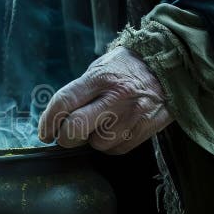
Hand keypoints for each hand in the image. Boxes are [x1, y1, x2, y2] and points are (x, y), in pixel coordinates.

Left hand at [38, 47, 172, 153]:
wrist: (169, 65)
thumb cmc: (127, 66)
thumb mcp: (100, 67)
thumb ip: (80, 91)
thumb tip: (58, 118)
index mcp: (100, 78)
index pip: (64, 102)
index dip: (48, 121)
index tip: (45, 132)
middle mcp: (116, 97)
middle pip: (75, 128)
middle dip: (64, 137)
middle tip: (64, 135)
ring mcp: (132, 115)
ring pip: (97, 143)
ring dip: (91, 140)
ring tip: (99, 125)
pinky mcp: (146, 128)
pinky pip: (117, 149)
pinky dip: (110, 145)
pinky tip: (114, 130)